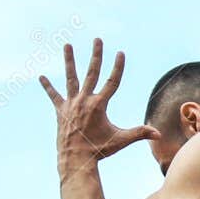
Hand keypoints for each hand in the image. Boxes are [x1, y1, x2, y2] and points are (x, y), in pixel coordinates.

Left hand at [39, 39, 158, 171]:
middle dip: (96, 55)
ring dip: (69, 61)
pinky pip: (53, 95)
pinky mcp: (60, 110)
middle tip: (97, 40)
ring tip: (67, 45)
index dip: (117, 67)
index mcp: (99, 104)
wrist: (75, 159)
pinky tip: (41, 77)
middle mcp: (84, 100)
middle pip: (91, 72)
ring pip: (70, 78)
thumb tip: (158, 134)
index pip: (111, 81)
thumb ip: (139, 133)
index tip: (120, 53)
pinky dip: (47, 86)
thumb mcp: (121, 140)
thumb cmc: (99, 150)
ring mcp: (71, 103)